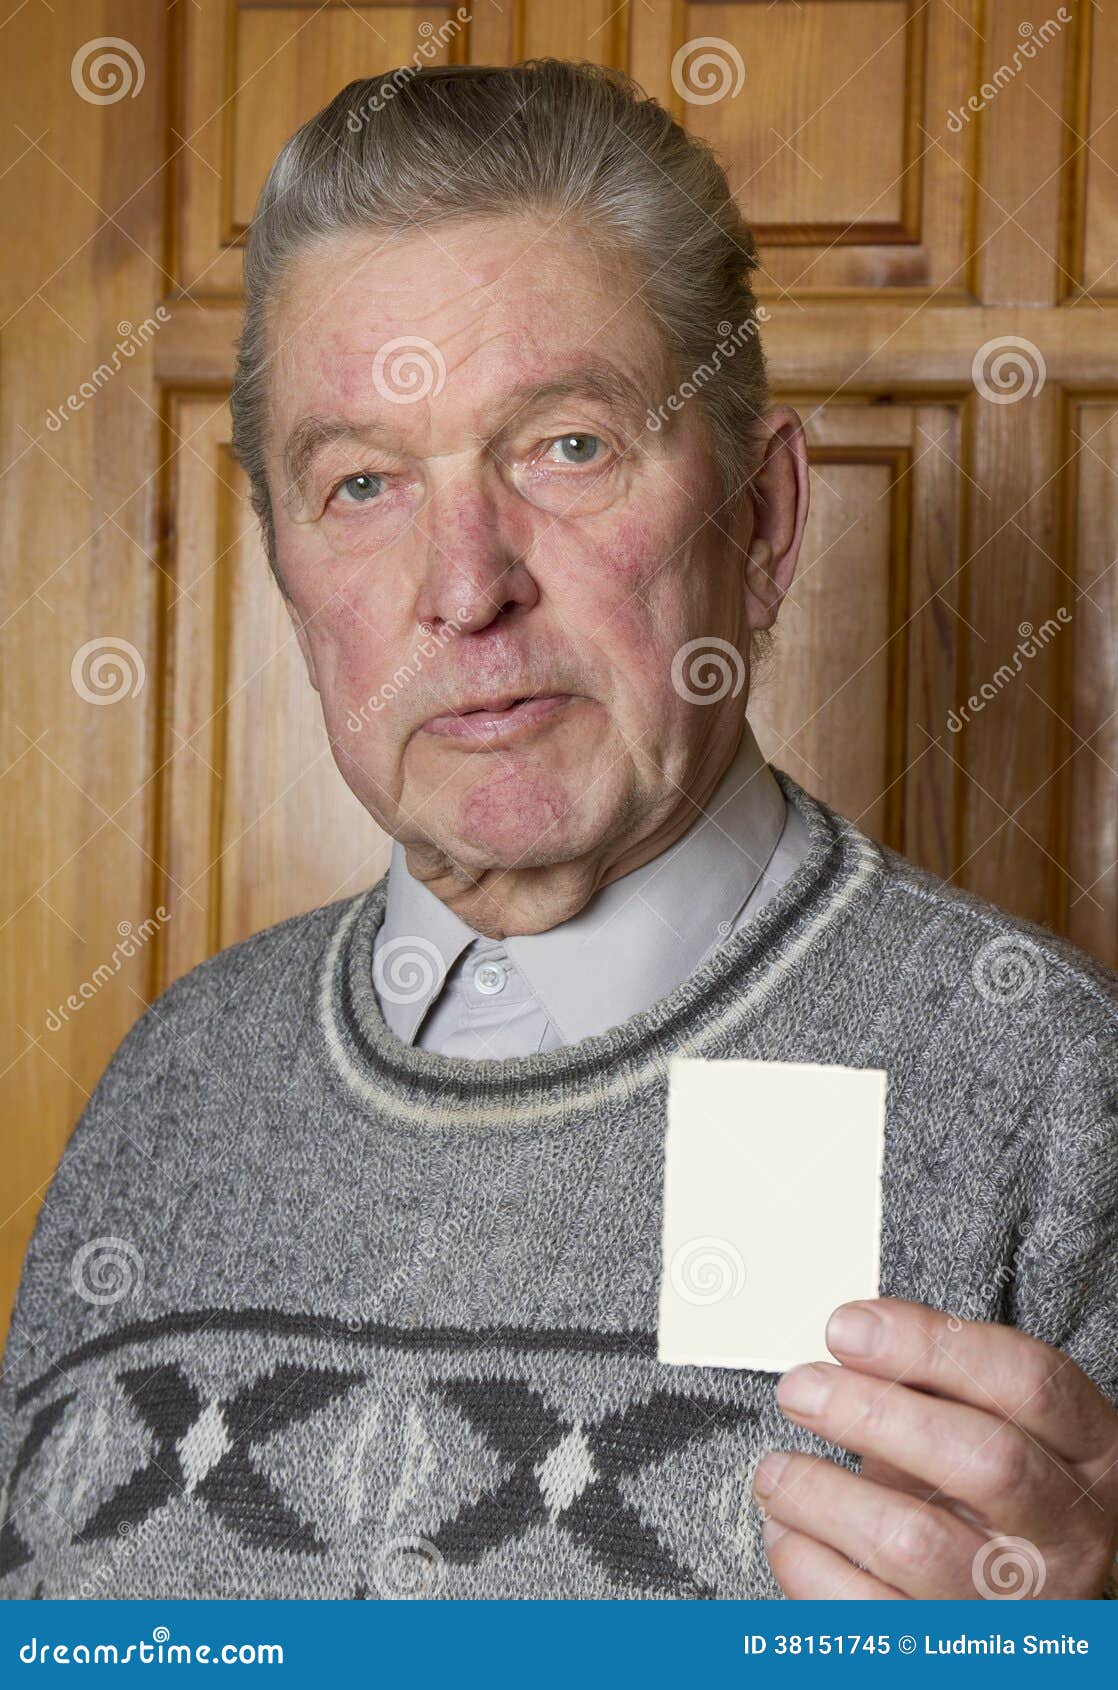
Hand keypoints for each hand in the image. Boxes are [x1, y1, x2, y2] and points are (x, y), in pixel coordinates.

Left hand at [752, 1297, 1117, 1598]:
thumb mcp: (996, 1425)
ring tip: (777, 1471)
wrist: (1028, 1603)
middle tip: (802, 1389)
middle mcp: (1068, 1535)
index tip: (847, 1327)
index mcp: (1089, 1454)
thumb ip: (937, 1380)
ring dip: (824, 1496)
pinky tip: (789, 1533)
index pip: (1028, 1382)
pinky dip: (810, 1567)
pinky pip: (869, 1616)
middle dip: (874, 1413)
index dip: (927, 1344)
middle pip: (983, 1461)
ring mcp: (1019, 1606)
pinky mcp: (957, 1656)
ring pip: (917, 1543)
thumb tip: (852, 1340)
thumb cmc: (1000, 1497)